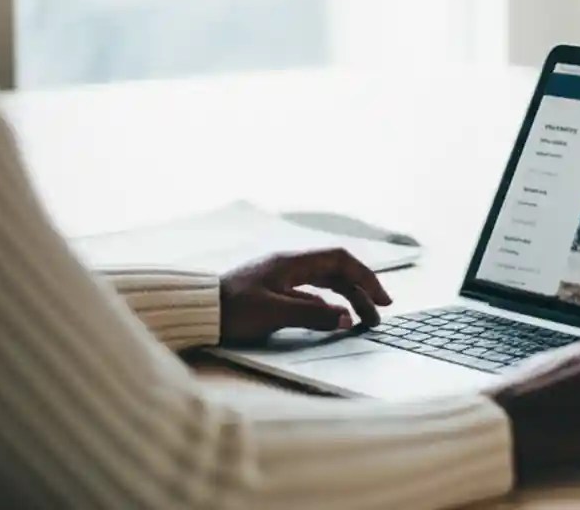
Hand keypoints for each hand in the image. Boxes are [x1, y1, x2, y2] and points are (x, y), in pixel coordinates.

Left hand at [219, 249, 392, 344]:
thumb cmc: (231, 309)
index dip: (365, 276)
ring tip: (364, 319)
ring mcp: (282, 278)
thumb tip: (347, 318)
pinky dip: (329, 305)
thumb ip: (312, 315)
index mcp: (291, 262)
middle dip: (361, 290)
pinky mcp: (275, 293)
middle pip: (336, 271)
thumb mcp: (274, 313)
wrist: (198, 311)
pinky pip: (311, 295)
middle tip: (379, 314)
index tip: (382, 298)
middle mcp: (290, 265)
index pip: (339, 259)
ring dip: (347, 298)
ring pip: (325, 284)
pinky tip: (336, 319)